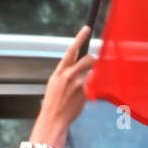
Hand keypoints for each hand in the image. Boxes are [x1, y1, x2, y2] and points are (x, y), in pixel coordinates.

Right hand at [35, 26, 94, 145]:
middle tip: (92, 65)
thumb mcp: (55, 83)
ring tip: (85, 86)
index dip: (79, 38)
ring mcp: (77, 84)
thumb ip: (65, 73)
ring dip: (93, 76)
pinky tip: (86, 95)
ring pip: (93, 72)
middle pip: (88, 59)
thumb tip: (76, 65)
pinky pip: (94, 85)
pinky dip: (93, 88)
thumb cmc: (54, 103)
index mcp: (59, 71)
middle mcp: (68, 75)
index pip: (71, 50)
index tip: (87, 29)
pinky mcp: (85, 93)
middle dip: (93, 60)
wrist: (53, 119)